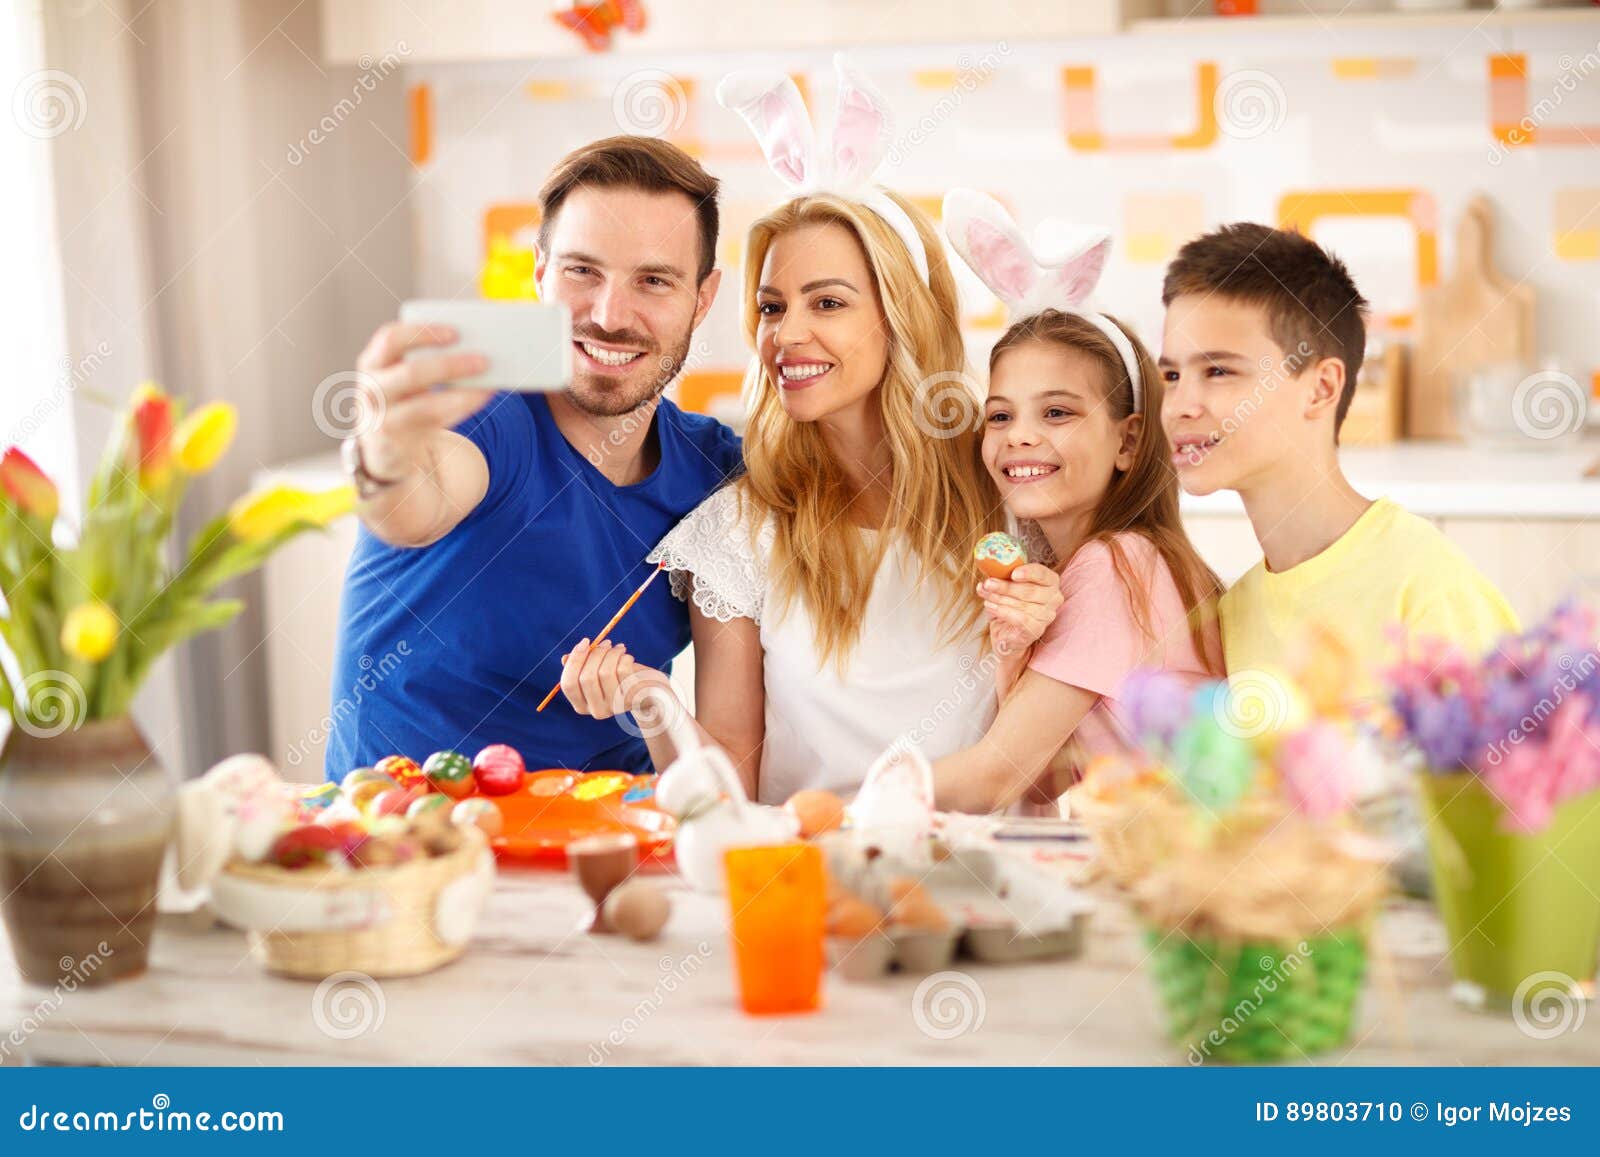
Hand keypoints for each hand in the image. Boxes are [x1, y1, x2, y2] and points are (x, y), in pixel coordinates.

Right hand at [352, 322, 495, 480]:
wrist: (385, 447)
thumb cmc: (404, 400)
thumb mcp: (406, 379)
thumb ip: (428, 360)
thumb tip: (475, 348)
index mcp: (372, 362)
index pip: (390, 339)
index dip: (423, 333)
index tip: (455, 333)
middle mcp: (370, 389)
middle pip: (411, 373)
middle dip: (450, 366)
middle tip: (484, 361)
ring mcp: (380, 419)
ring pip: (426, 407)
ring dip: (463, 395)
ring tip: (490, 384)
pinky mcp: (395, 443)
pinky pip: (434, 426)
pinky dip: (460, 410)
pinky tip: (481, 399)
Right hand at [559, 639, 676, 723]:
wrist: (652, 693)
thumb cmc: (623, 680)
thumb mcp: (600, 672)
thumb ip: (583, 667)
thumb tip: (565, 658)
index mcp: (582, 705)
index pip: (568, 684)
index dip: (574, 661)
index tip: (585, 642)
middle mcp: (597, 710)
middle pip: (586, 678)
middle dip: (595, 654)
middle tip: (606, 642)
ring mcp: (614, 707)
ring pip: (604, 672)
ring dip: (611, 654)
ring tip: (619, 649)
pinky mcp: (631, 700)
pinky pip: (622, 671)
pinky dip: (624, 658)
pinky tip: (628, 657)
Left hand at [979, 563, 1062, 657]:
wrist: (1008, 630)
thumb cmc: (1011, 603)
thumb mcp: (1007, 586)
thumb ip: (1000, 579)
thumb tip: (986, 582)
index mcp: (1050, 582)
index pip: (1044, 574)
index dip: (1029, 572)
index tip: (1013, 573)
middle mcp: (1054, 598)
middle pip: (1030, 590)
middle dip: (1006, 586)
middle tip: (988, 583)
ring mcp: (1047, 615)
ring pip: (1022, 604)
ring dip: (1000, 598)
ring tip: (986, 595)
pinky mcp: (1037, 629)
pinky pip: (1019, 619)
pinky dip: (1002, 611)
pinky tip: (990, 606)